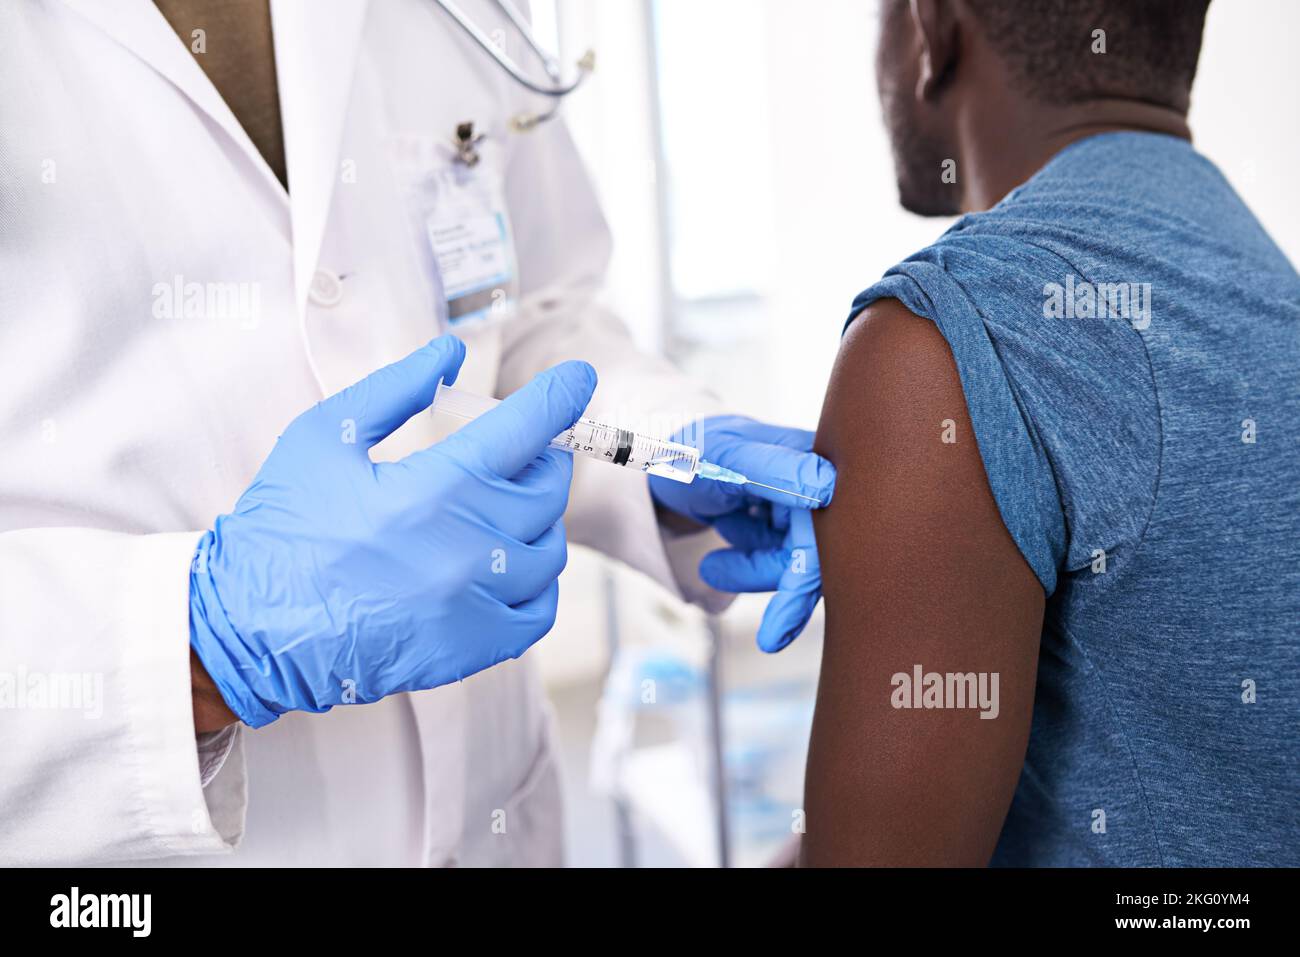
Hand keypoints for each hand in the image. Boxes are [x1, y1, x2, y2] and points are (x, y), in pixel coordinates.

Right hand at [189, 336, 596, 727]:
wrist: (251, 629)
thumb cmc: (281, 528)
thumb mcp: (323, 437)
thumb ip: (393, 390)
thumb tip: (449, 355)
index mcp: (432, 490)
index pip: (524, 432)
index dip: (558, 397)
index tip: (578, 378)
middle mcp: (466, 550)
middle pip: (545, 491)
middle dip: (539, 460)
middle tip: (515, 452)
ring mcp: (474, 605)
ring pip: (549, 549)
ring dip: (536, 520)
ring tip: (500, 507)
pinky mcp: (472, 649)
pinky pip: (540, 609)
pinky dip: (536, 581)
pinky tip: (505, 563)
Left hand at [649, 416, 833, 651]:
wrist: (661, 455)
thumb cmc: (695, 448)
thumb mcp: (727, 457)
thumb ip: (776, 471)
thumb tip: (827, 489)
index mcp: (815, 460)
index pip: (824, 530)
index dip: (806, 579)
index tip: (779, 632)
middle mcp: (816, 483)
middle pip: (813, 551)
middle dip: (781, 587)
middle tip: (768, 638)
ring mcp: (798, 504)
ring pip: (792, 560)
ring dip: (755, 570)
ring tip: (712, 567)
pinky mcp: (781, 522)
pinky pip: (776, 558)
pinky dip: (748, 561)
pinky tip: (720, 543)